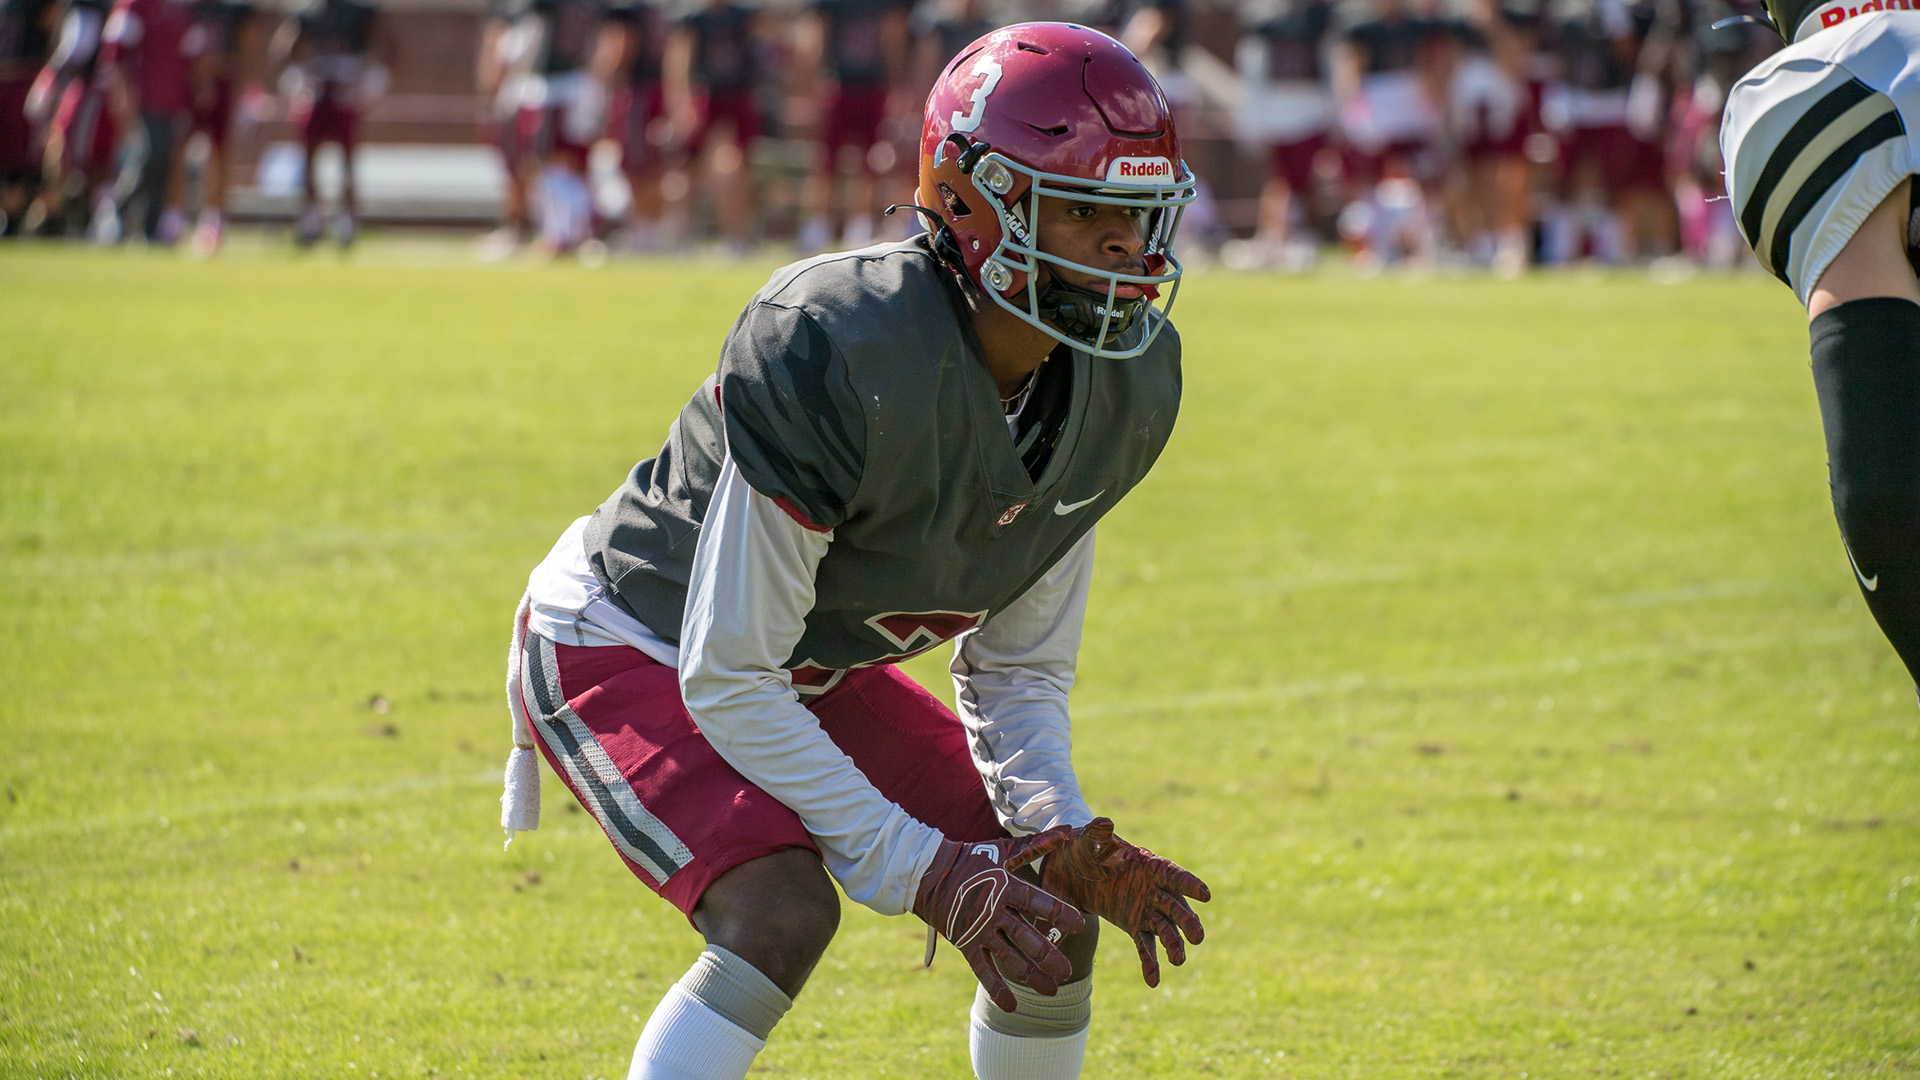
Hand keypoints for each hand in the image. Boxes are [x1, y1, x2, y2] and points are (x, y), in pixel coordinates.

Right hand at [913, 829, 1086, 1011]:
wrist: (929, 874)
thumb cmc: (972, 859)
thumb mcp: (1003, 850)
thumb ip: (1036, 845)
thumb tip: (1067, 830)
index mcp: (1006, 887)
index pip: (1037, 903)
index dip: (1059, 914)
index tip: (1079, 925)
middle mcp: (994, 912)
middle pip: (1027, 938)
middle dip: (1049, 956)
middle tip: (1067, 971)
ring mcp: (979, 931)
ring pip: (1009, 959)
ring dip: (1032, 976)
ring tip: (1052, 990)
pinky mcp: (966, 945)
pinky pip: (983, 972)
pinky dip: (997, 990)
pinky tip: (1013, 1006)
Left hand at [1039, 818, 1209, 987]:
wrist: (1069, 869)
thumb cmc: (1085, 848)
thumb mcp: (1088, 840)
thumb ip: (1098, 834)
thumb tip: (1104, 822)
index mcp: (1147, 865)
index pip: (1172, 874)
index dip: (1188, 883)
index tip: (1205, 895)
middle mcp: (1153, 889)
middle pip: (1175, 906)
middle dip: (1187, 921)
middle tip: (1197, 937)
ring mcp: (1146, 909)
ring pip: (1165, 929)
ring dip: (1173, 944)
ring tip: (1178, 961)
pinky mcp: (1133, 925)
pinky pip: (1145, 946)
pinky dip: (1150, 963)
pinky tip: (1153, 982)